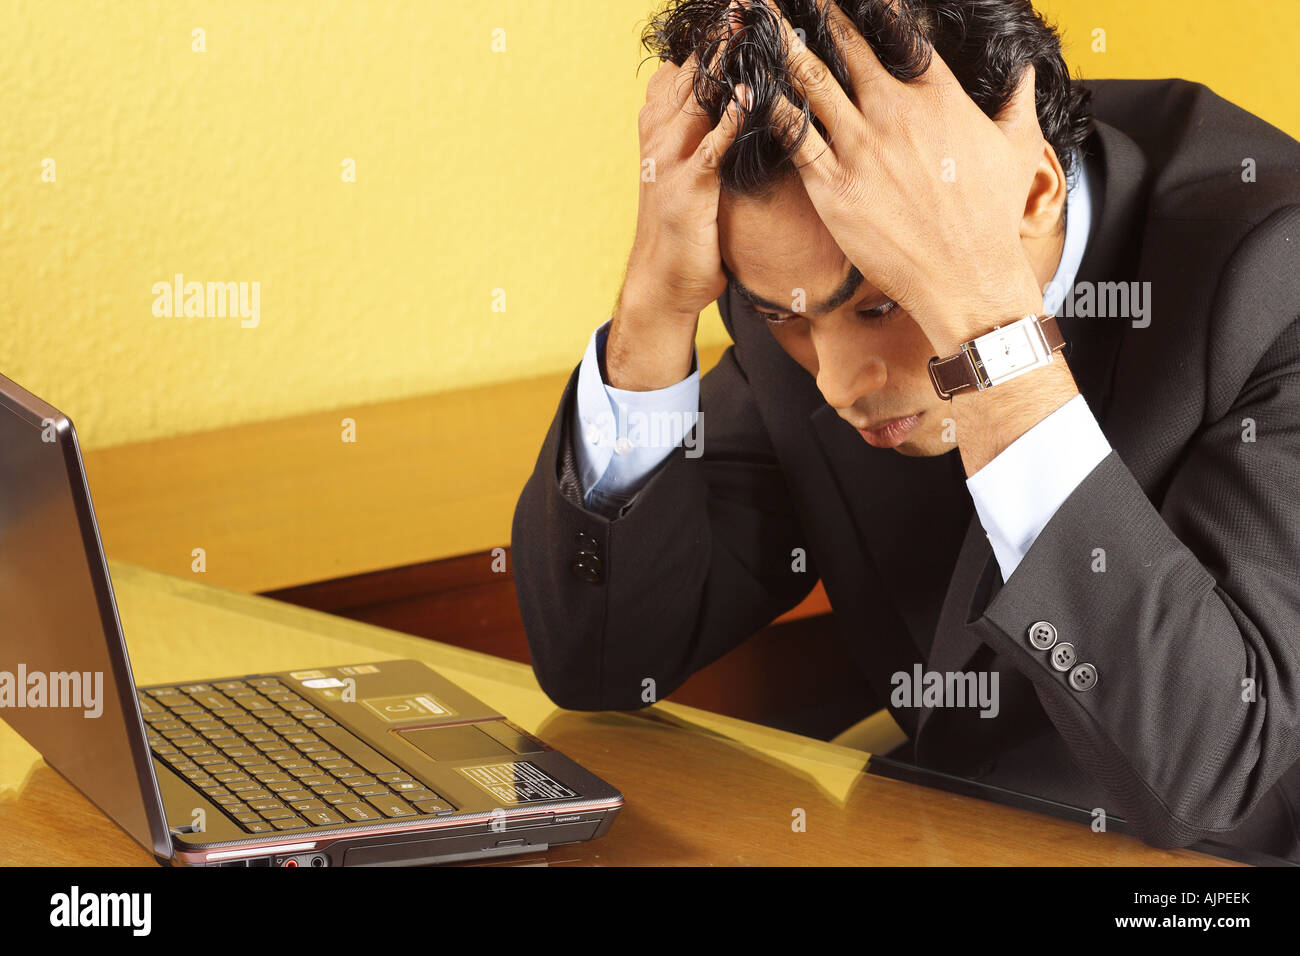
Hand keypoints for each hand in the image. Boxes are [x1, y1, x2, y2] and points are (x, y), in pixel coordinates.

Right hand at [610, 20, 748, 389]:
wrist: (661, 284)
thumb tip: (736, 97)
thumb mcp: (689, 168)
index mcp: (660, 123)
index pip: (687, 64)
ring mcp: (668, 159)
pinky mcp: (686, 189)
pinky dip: (732, 119)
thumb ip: (705, 130)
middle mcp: (659, 133)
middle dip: (721, 34)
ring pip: (699, 97)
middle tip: (747, 1)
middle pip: (693, 69)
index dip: (713, 36)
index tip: (739, 7)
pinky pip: (712, 145)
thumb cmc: (685, 228)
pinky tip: (752, 95)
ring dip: (726, 61)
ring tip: (750, 25)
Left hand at [759, 0, 1045, 355]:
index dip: (872, 9)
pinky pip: (794, 138)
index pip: (900, 34)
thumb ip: (1019, 100)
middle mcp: (896, 113)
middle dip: (821, 15)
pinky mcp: (833, 186)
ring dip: (786, 49)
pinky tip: (753, 88)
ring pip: (813, 83)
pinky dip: (772, 109)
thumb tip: (1028, 69)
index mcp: (939, 97)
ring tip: (762, 24)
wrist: (967, 278)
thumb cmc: (992, 218)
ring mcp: (861, 149)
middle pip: (848, 48)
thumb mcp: (1017, 148)